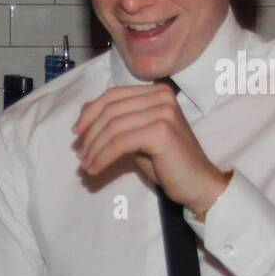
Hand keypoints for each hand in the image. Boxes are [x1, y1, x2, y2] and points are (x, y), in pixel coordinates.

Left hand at [72, 83, 227, 213]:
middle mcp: (162, 97)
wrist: (197, 183)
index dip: (90, 112)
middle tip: (80, 154)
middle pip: (110, 110)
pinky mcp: (161, 132)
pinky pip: (120, 142)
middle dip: (90, 133)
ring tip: (86, 165)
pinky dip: (102, 156)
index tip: (77, 133)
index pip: (113, 95)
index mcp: (157, 92)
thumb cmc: (166, 161)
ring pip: (113, 127)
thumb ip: (117, 120)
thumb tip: (84, 109)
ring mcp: (163, 112)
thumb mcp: (136, 136)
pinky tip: (95, 169)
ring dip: (93, 148)